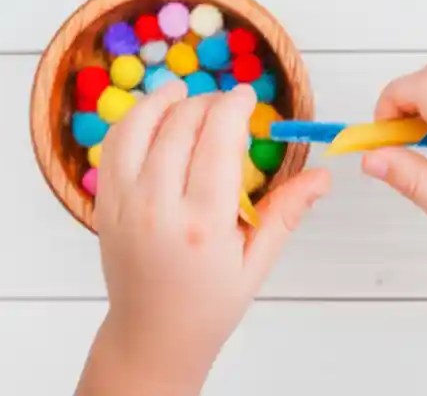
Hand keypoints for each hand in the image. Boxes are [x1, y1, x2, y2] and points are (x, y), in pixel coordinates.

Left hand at [79, 81, 330, 393]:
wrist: (153, 335)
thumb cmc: (210, 303)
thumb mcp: (257, 262)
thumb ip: (287, 212)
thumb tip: (323, 176)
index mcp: (202, 223)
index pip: (217, 141)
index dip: (233, 107)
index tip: (247, 95)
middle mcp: (157, 209)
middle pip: (179, 128)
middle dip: (205, 103)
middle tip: (226, 100)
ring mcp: (123, 206)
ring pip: (136, 130)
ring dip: (160, 103)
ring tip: (181, 91)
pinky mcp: (103, 207)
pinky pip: (112, 149)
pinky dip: (131, 124)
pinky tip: (152, 117)